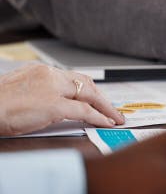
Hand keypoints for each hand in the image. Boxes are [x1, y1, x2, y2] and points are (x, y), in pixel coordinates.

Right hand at [0, 64, 123, 135]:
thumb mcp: (21, 93)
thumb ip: (40, 93)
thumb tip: (58, 105)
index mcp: (39, 70)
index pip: (73, 78)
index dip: (89, 89)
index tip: (98, 98)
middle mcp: (48, 75)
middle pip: (85, 84)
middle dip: (102, 98)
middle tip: (112, 110)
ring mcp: (52, 89)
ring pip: (89, 95)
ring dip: (106, 108)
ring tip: (115, 117)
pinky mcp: (53, 104)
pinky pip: (85, 111)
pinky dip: (99, 117)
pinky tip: (106, 123)